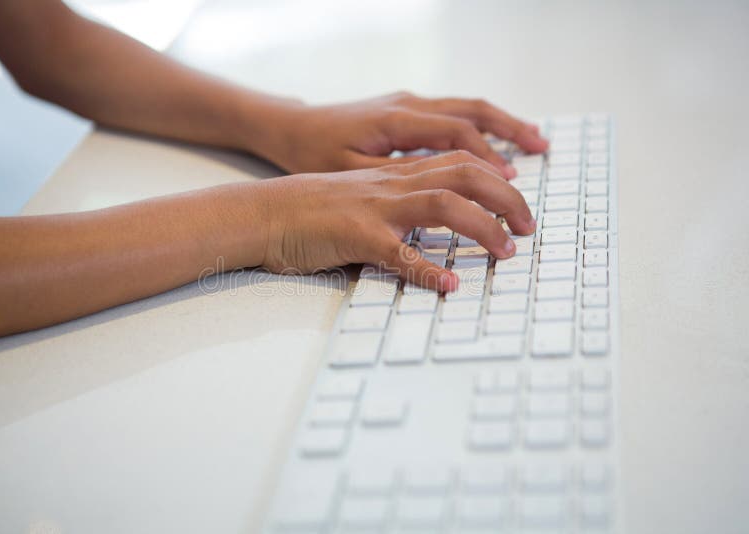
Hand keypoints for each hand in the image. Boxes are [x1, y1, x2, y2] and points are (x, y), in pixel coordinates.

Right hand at [254, 150, 535, 290]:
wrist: (265, 213)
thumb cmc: (312, 210)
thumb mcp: (364, 198)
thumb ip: (401, 208)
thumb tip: (437, 234)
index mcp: (396, 175)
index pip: (460, 161)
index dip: (498, 177)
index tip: (518, 202)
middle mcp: (393, 185)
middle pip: (464, 174)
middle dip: (506, 197)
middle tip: (528, 226)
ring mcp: (376, 209)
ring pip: (443, 204)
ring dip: (482, 227)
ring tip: (506, 251)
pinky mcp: (356, 237)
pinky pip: (399, 254)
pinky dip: (428, 270)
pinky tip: (449, 286)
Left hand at [258, 92, 547, 177]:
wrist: (290, 128)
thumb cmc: (314, 154)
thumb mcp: (349, 177)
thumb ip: (396, 186)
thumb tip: (439, 208)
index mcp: (396, 122)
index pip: (457, 137)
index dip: (488, 163)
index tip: (510, 189)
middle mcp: (408, 107)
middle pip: (473, 115)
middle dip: (510, 135)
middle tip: (540, 154)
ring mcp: (408, 105)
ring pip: (467, 109)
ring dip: (503, 125)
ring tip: (535, 142)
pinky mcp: (406, 111)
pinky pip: (453, 115)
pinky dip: (482, 127)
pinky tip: (496, 142)